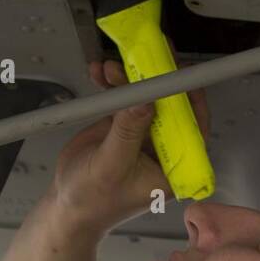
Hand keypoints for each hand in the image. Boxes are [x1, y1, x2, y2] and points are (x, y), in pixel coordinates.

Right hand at [45, 59, 209, 237]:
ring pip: (148, 96)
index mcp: (172, 168)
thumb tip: (147, 100)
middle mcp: (164, 149)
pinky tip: (101, 73)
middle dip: (158, 79)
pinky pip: (126, 97)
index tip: (180, 75)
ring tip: (111, 67)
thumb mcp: (110, 167)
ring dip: (131, 78)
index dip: (189, 100)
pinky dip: (114, 83)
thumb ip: (128, 133)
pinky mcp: (126, 124)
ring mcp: (144, 134)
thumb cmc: (91, 201)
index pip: (192, 129)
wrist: (67, 204)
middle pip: (171, 106)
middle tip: (150, 56)